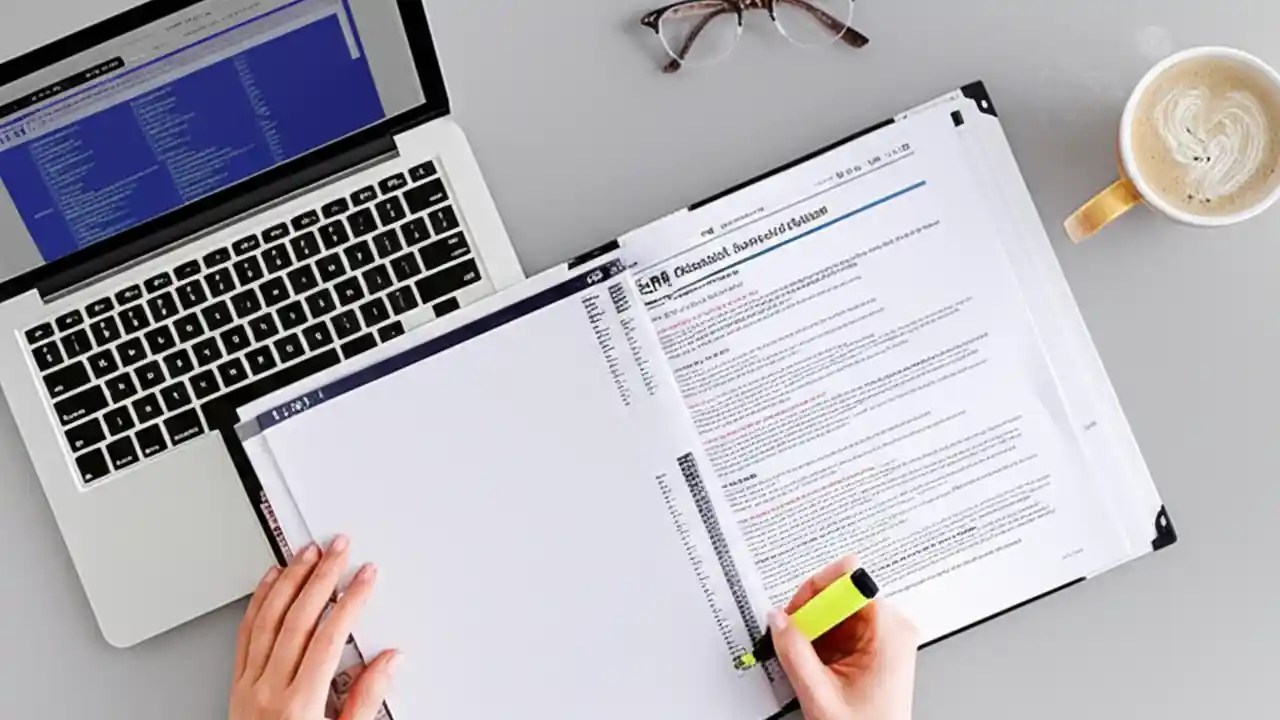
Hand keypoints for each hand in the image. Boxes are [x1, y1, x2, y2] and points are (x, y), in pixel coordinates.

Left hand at [229, 536, 398, 719]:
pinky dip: (258, 603)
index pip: (329, 637)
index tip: (366, 576)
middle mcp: (268, 691)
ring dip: (289, 580)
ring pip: (268, 620)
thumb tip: (388, 662)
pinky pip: (245, 635)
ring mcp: (248, 687)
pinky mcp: (236, 688)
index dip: (351, 600)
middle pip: (298, 619)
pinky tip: (269, 582)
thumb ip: (366, 701)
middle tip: (339, 548)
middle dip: (322, 576)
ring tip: (307, 553)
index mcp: (299, 705)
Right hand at [769, 555, 918, 719]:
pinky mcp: (875, 647)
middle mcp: (892, 628)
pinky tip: (816, 663)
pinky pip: (840, 628)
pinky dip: (821, 641)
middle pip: (840, 595)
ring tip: (806, 659)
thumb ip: (795, 652)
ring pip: (836, 612)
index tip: (796, 611)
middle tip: (791, 637)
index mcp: (890, 631)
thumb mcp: (820, 694)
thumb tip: (777, 619)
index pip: (850, 579)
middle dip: (810, 615)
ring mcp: (884, 637)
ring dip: (813, 630)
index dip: (816, 590)